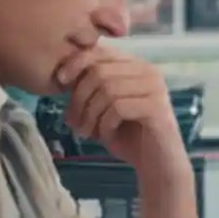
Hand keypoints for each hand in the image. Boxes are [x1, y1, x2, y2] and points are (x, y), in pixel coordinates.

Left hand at [55, 47, 186, 174]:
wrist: (157, 166)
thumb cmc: (129, 137)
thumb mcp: (103, 109)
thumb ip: (89, 90)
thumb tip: (61, 78)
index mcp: (136, 66)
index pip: (101, 51)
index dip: (77, 62)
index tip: (60, 81)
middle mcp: (149, 72)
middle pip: (100, 71)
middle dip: (80, 98)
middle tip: (73, 122)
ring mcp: (156, 88)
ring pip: (107, 89)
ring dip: (90, 115)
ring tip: (87, 133)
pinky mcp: (157, 107)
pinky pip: (118, 108)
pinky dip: (105, 125)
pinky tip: (106, 137)